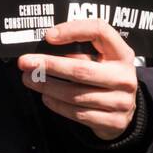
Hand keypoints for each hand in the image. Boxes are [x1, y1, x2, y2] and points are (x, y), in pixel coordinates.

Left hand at [16, 19, 137, 141]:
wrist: (127, 113)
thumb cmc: (106, 78)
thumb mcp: (103, 60)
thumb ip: (83, 51)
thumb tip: (48, 44)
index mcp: (123, 54)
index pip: (100, 31)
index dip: (74, 30)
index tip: (49, 35)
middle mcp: (125, 77)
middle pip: (81, 69)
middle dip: (49, 65)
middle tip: (25, 62)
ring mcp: (121, 102)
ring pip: (75, 94)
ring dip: (47, 86)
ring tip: (29, 80)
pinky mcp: (113, 122)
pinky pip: (77, 113)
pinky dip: (57, 104)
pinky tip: (46, 97)